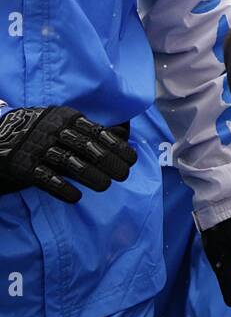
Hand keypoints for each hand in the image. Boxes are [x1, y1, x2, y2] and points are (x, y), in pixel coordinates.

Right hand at [0, 106, 135, 203]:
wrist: (0, 136)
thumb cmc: (43, 132)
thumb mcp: (66, 123)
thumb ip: (93, 130)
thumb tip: (125, 132)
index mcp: (67, 118)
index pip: (96, 131)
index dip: (116, 146)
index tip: (132, 159)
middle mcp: (53, 130)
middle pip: (85, 146)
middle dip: (108, 161)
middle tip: (124, 175)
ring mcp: (37, 148)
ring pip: (68, 162)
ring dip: (89, 175)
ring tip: (105, 186)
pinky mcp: (23, 166)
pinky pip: (44, 177)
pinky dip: (61, 188)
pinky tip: (75, 198)